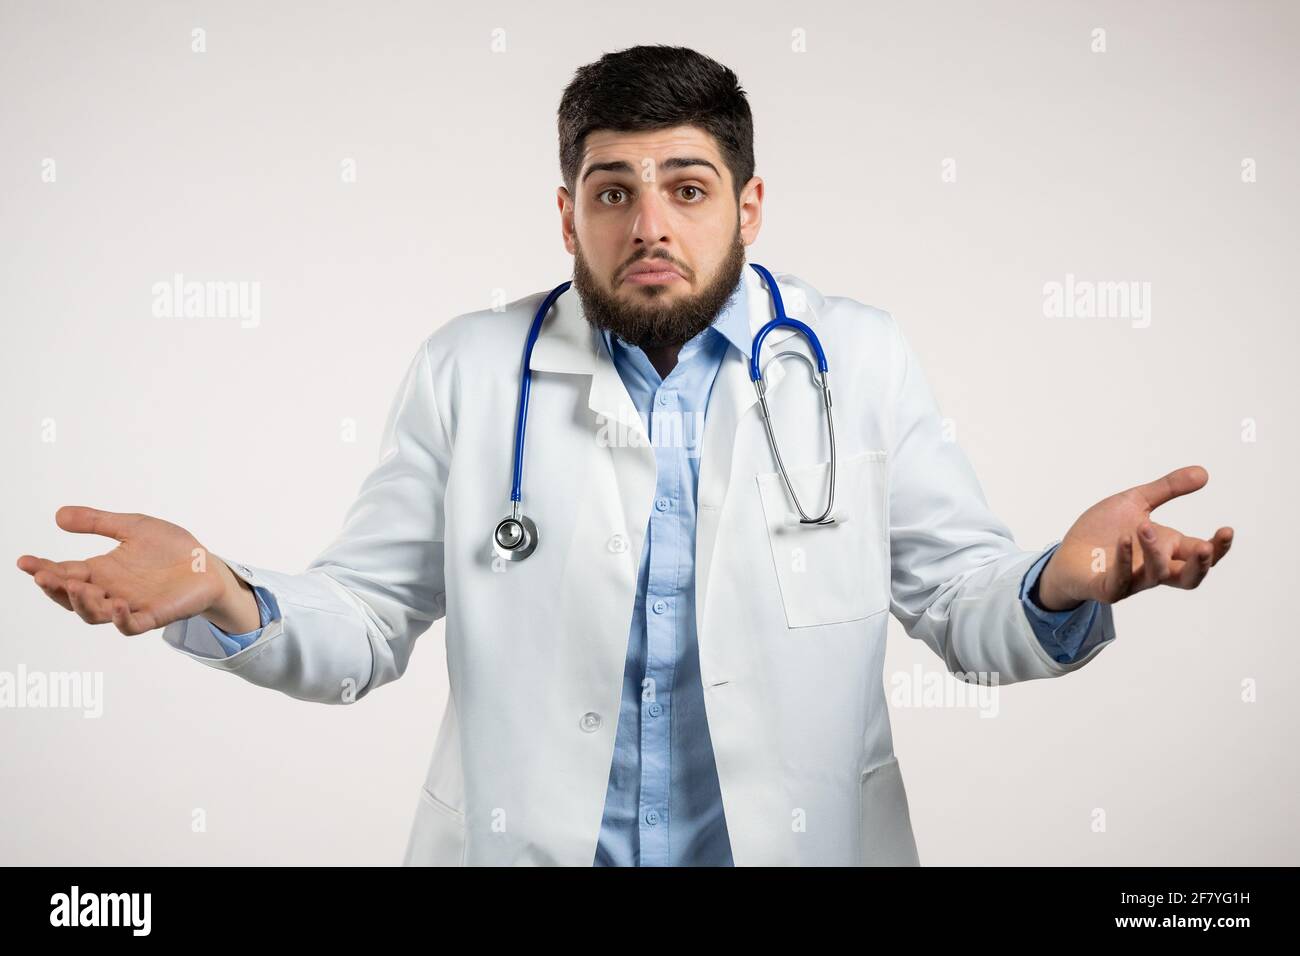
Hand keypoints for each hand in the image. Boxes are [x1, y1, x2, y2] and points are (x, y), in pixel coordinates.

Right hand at [16, 506, 255, 635]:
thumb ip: (97, 522)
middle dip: (56, 588)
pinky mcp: (154, 616)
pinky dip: (122, 619)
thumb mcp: (132, 527)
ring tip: (77, 585)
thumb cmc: (170, 548)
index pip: (64, 572)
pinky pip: (133, 625)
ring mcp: (131, 606)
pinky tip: (117, 605)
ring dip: (83, 602)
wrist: (207, 564)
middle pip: (73, 598)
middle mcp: (110, 591)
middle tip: (44, 575)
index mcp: (101, 571)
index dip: (43, 569)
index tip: (24, 560)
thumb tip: (57, 515)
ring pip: (96, 614)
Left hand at [1036, 465, 1232, 609]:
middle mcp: (1154, 568)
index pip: (1201, 554)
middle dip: (1201, 565)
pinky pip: (1121, 580)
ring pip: (1156, 576)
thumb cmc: (1101, 531)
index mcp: (1166, 549)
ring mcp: (1132, 581)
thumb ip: (1167, 489)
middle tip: (1205, 547)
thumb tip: (1204, 473)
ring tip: (1144, 526)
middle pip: (1189, 578)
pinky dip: (1125, 560)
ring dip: (1155, 551)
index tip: (1226, 529)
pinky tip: (1124, 539)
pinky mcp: (1107, 588)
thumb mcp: (1135, 502)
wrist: (1066, 553)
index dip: (1218, 547)